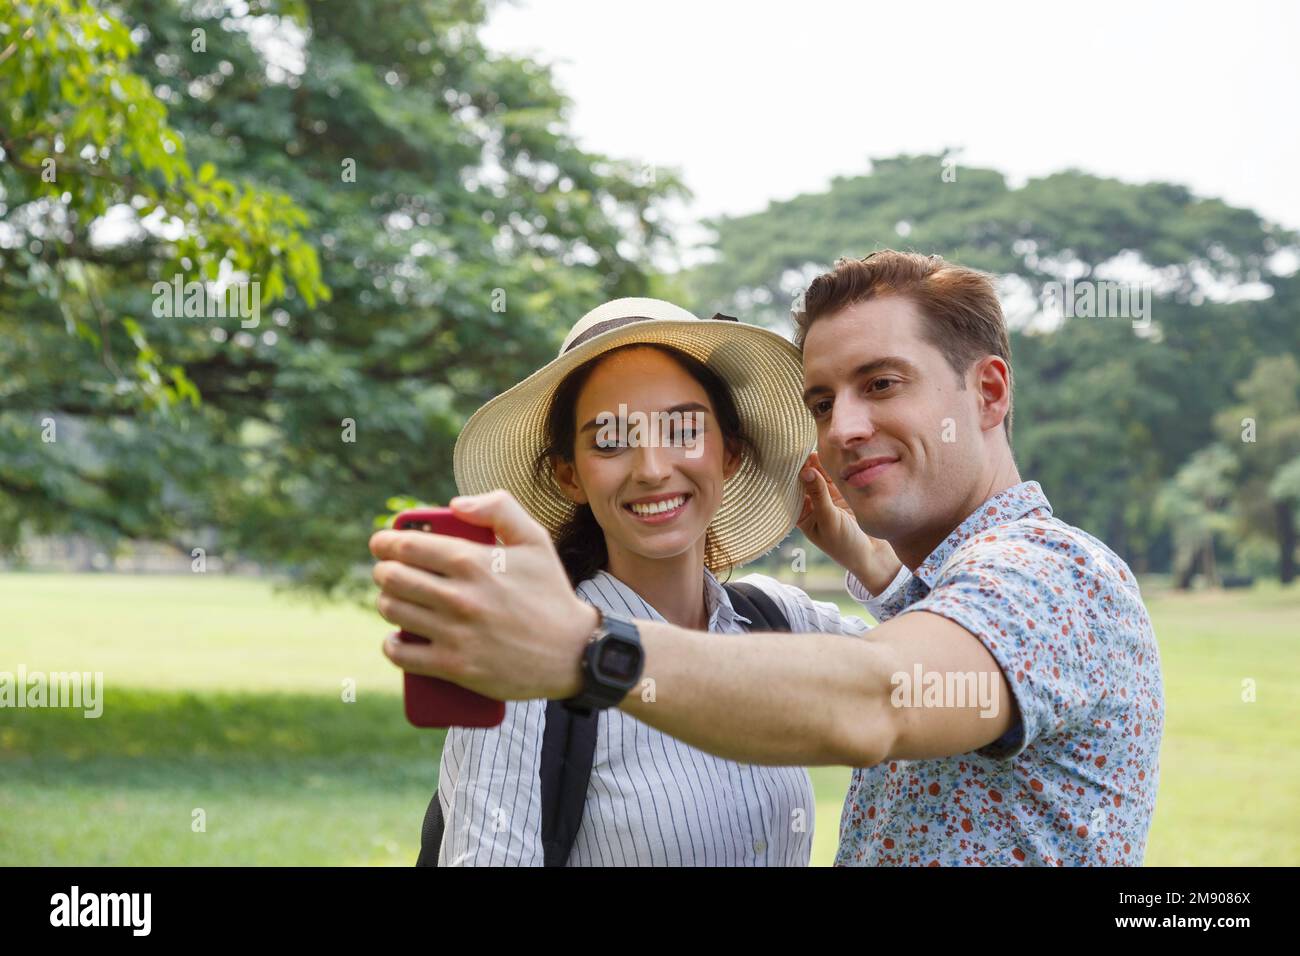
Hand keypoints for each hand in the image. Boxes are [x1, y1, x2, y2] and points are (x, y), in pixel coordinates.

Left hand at [369, 489, 598, 700]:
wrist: (572, 652)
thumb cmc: (550, 592)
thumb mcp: (535, 540)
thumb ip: (499, 507)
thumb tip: (455, 504)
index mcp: (473, 562)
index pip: (407, 546)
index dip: (386, 541)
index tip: (382, 543)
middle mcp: (459, 597)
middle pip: (392, 578)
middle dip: (383, 571)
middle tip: (388, 572)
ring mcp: (455, 634)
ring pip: (392, 612)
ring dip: (386, 602)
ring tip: (395, 600)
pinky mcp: (454, 667)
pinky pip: (401, 653)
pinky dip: (391, 644)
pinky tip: (397, 637)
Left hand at [796, 452, 901, 595]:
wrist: (873, 555)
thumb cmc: (845, 545)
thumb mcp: (829, 520)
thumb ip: (819, 495)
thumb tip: (805, 471)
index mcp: (802, 516)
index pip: (792, 491)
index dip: (791, 475)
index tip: (789, 457)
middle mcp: (812, 505)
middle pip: (805, 481)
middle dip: (804, 466)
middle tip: (803, 447)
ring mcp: (828, 498)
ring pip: (820, 476)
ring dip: (819, 464)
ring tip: (817, 448)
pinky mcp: (843, 494)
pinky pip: (835, 477)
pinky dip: (833, 467)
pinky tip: (831, 454)